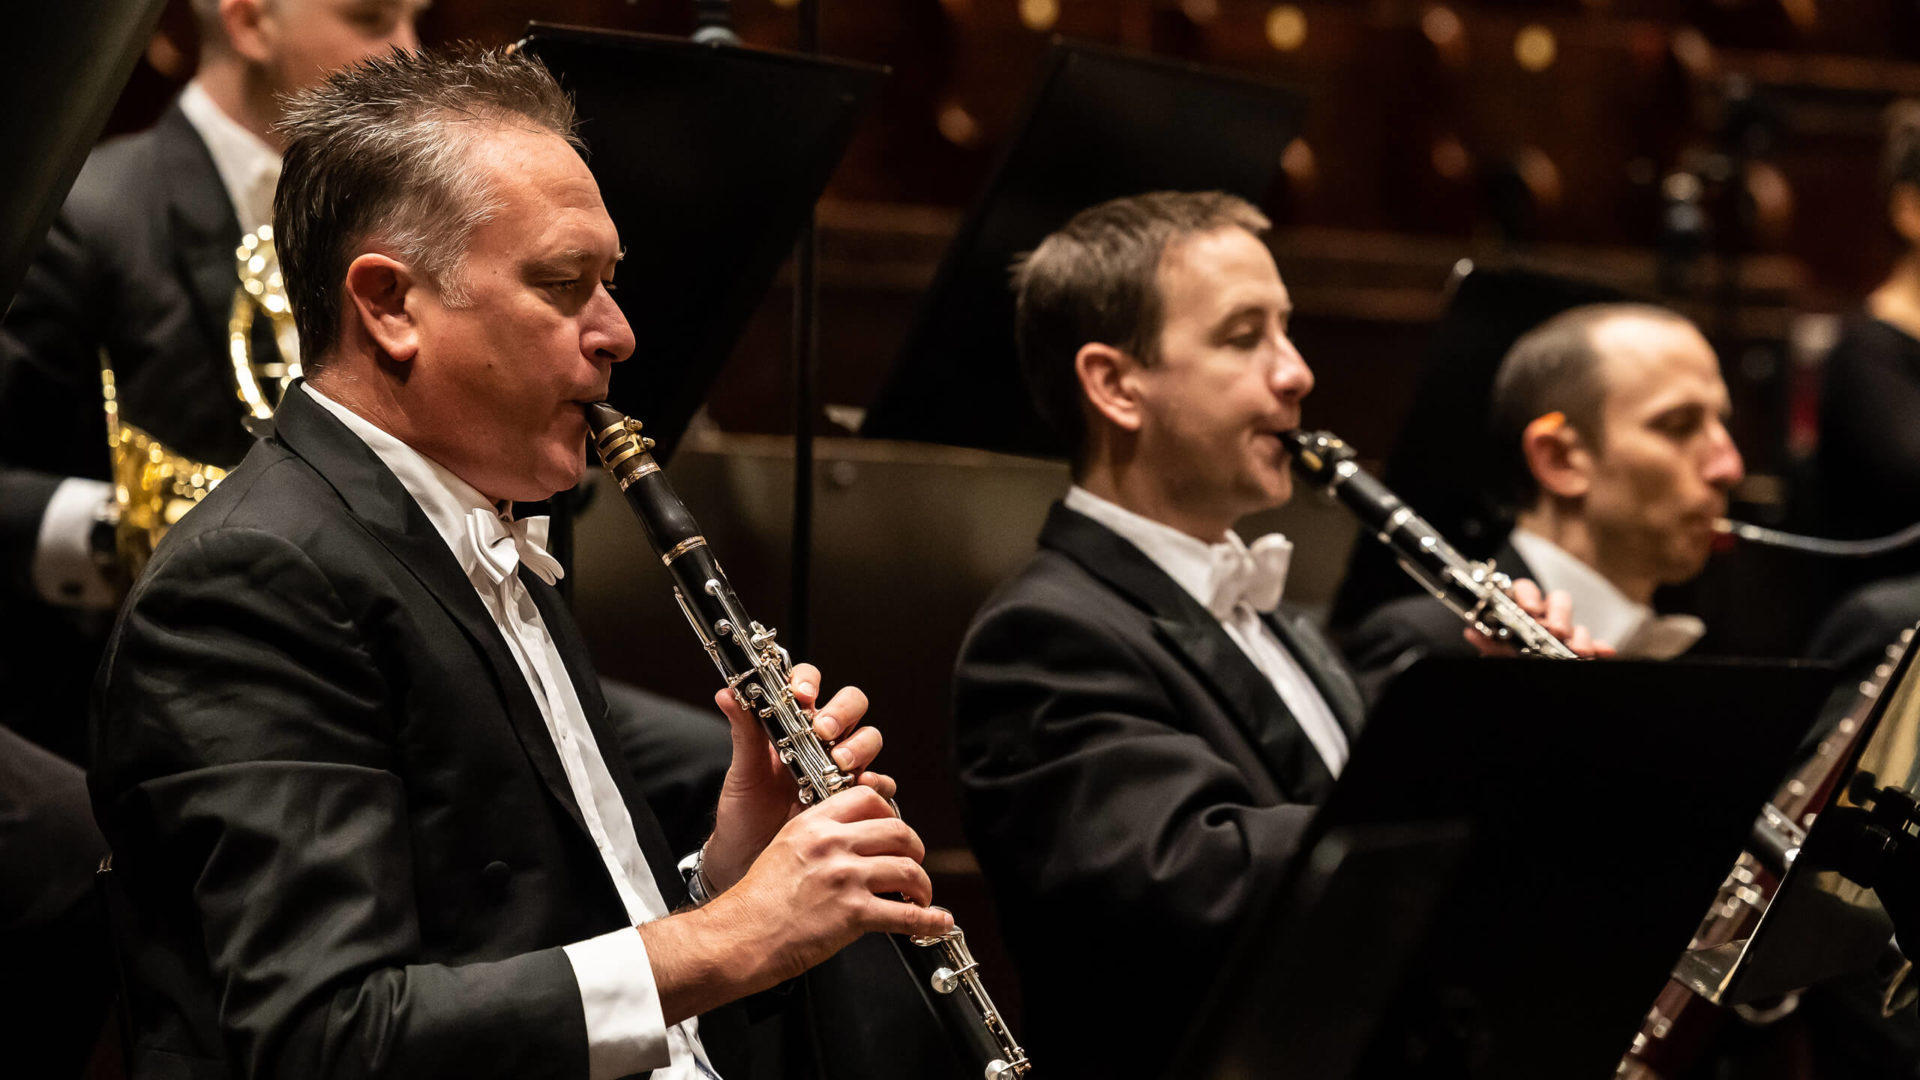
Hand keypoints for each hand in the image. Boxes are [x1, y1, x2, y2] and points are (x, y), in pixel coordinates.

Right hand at [639, 786, 951, 1023]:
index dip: (892, 815)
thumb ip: (820, 840)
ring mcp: (844, 877)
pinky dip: (929, 920)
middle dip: (915, 850)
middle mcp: (832, 844)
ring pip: (908, 869)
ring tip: (921, 897)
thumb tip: (856, 845)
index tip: (896, 832)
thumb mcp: (784, 849)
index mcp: (814, 823)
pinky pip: (906, 914)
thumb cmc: (755, 902)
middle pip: (899, 832)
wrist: (737, 937)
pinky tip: (936, 923)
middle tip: (914, 865)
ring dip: (923, 886)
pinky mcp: (853, 913)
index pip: (869, 798)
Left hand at [701, 663, 898, 891]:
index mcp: (793, 725)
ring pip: (868, 738)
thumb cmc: (745, 810)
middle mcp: (822, 741)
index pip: (809, 686)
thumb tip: (727, 693)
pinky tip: (863, 786)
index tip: (802, 694)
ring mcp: (841, 768)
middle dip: (842, 713)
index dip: (810, 682)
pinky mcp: (854, 798)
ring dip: (859, 746)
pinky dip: (877, 782)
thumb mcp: (742, 770)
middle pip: (851, 706)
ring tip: (839, 762)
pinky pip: (879, 784)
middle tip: (824, 730)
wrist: (749, 857)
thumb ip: (742, 730)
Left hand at [1463, 578, 1614, 658]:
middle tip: (1555, 630)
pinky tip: (1603, 652)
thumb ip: (1489, 643)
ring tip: (1577, 650)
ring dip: (1579, 634)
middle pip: (1557, 601)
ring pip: (1576, 623)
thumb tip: (1471, 632)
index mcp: (1522, 615)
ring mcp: (1566, 635)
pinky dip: (1600, 648)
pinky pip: (1596, 645)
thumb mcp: (1499, 653)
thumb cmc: (1512, 660)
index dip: (1528, 595)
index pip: (1526, 591)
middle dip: (1559, 613)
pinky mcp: (1584, 650)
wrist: (1527, 683)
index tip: (1529, 608)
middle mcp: (1545, 621)